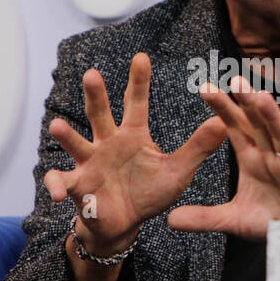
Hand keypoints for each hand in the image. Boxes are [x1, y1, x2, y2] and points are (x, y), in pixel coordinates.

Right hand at [44, 52, 227, 253]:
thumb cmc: (149, 193)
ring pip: (75, 143)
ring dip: (66, 135)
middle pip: (99, 114)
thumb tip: (224, 122)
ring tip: (56, 126)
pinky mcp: (77, 186)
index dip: (139, 81)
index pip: (136, 102)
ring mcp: (89, 162)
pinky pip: (61, 181)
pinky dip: (55, 186)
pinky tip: (57, 194)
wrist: (124, 224)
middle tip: (92, 75)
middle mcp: (107, 143)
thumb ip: (198, 147)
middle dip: (95, 95)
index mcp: (132, 135)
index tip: (142, 56)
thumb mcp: (178, 171)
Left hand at [167, 75, 279, 240]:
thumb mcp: (233, 221)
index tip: (206, 88)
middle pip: (258, 125)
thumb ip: (205, 217)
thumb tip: (171, 219)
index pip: (236, 128)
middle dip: (247, 103)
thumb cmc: (272, 221)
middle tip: (235, 79)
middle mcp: (272, 157)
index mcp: (253, 159)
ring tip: (261, 97)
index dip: (223, 109)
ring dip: (272, 117)